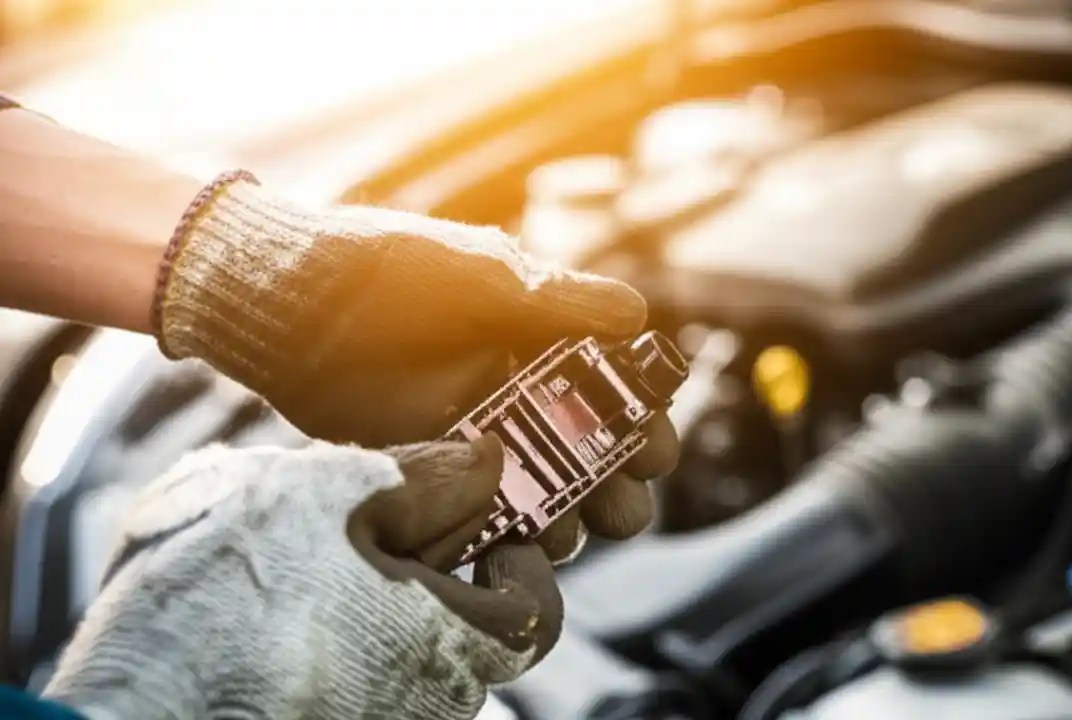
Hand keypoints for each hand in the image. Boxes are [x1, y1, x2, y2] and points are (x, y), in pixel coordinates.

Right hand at [43, 438, 560, 719]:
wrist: (111, 711)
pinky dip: (322, 632)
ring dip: (365, 596)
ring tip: (289, 560)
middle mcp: (424, 707)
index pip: (534, 613)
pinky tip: (260, 602)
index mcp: (450, 649)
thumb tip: (484, 464)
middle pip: (466, 630)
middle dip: (427, 568)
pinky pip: (346, 676)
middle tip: (357, 524)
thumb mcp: (323, 497)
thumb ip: (421, 478)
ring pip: (401, 651)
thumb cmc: (217, 604)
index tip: (473, 523)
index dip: (516, 559)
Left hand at [154, 178, 678, 560]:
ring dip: (570, 515)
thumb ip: (555, 301)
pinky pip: (483, 505)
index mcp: (541, 337)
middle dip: (617, 482)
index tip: (655, 450)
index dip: (642, 420)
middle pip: (589, 448)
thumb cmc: (389, 271)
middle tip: (624, 507)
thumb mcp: (480, 276)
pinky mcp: (431, 462)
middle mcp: (517, 387)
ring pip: (542, 486)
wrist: (287, 304)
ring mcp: (476, 429)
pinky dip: (508, 527)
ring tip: (573, 533)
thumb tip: (637, 315)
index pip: (613, 386)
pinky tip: (520, 543)